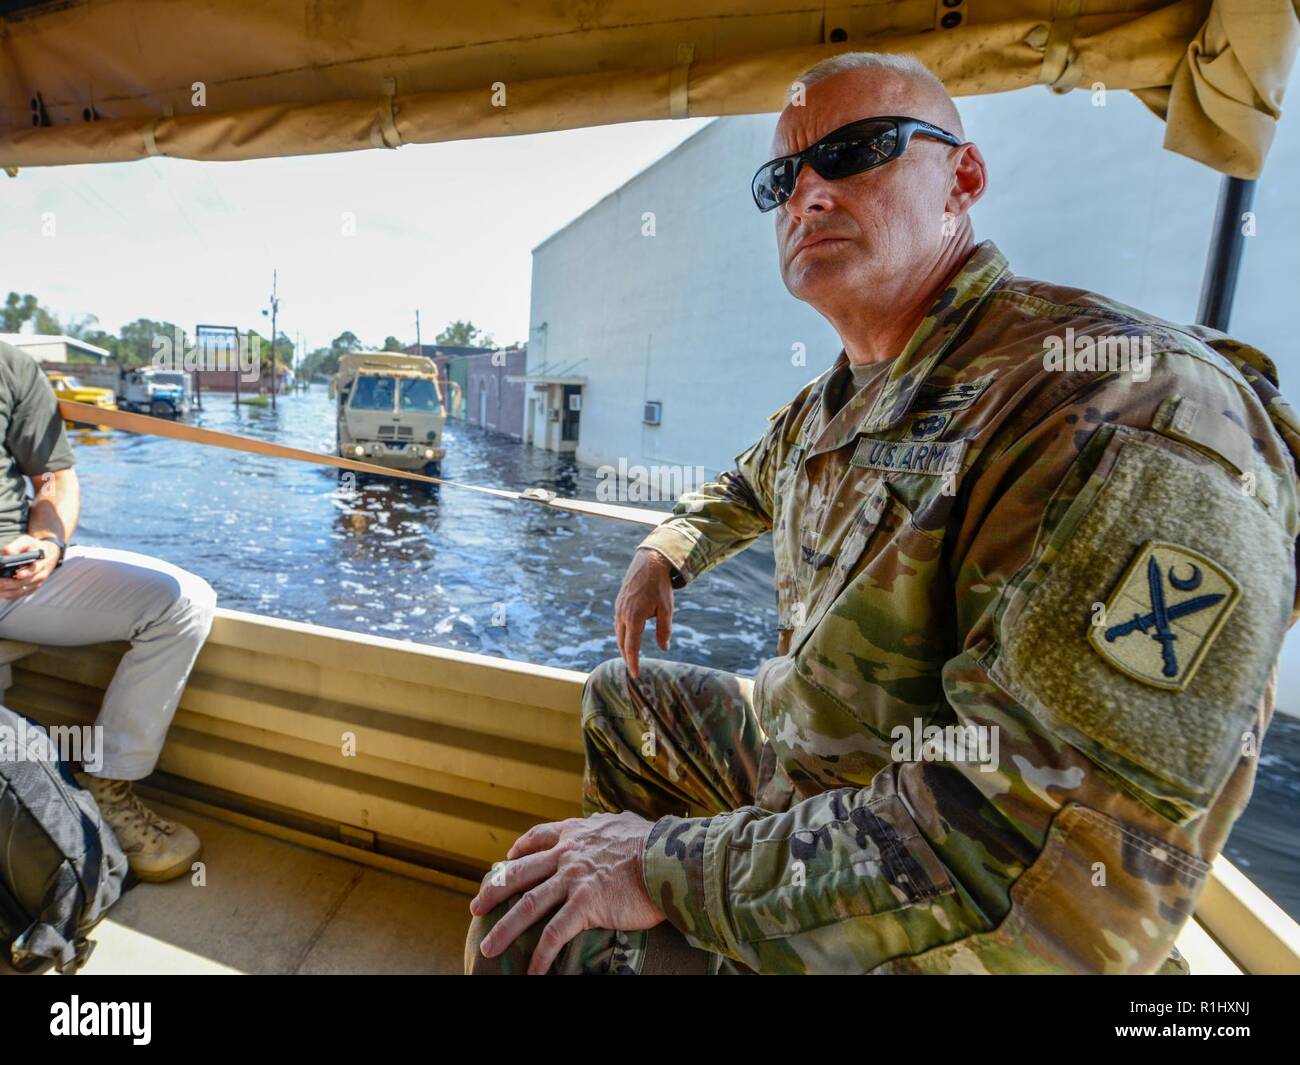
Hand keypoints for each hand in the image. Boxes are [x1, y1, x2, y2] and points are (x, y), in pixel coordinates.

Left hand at [0, 535, 58, 600]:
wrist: (49, 553)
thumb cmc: (35, 546)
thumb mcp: (27, 541)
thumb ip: (16, 546)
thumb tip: (7, 554)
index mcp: (41, 562)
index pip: (34, 570)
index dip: (25, 573)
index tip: (16, 574)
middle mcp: (41, 574)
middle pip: (25, 582)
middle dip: (10, 583)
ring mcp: (37, 582)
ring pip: (23, 590)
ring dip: (9, 592)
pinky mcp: (33, 587)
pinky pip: (22, 594)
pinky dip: (11, 595)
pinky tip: (1, 593)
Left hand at [470, 812, 664, 974]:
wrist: (668, 856)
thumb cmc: (655, 842)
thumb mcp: (624, 824)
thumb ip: (611, 825)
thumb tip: (616, 821)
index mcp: (576, 833)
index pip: (537, 838)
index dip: (518, 850)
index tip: (506, 858)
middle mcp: (567, 855)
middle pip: (519, 873)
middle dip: (493, 891)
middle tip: (476, 906)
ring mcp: (573, 880)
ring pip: (527, 906)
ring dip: (504, 930)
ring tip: (488, 948)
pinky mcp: (585, 905)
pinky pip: (554, 935)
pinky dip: (540, 957)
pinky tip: (532, 974)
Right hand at [614, 548, 673, 678]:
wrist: (649, 562)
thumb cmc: (660, 586)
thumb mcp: (667, 609)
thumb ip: (664, 630)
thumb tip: (664, 648)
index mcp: (634, 617)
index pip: (631, 647)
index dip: (633, 662)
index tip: (635, 675)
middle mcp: (622, 614)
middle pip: (622, 642)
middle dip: (627, 657)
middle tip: (634, 669)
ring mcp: (619, 607)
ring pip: (618, 633)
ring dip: (624, 646)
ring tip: (631, 656)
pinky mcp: (619, 602)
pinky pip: (618, 623)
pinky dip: (623, 634)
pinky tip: (630, 637)